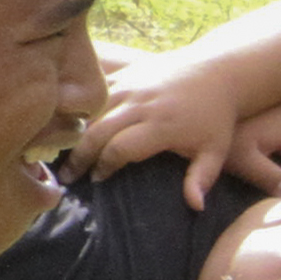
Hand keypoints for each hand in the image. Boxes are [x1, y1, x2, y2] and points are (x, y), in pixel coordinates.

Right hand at [73, 45, 280, 206]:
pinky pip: (95, 92)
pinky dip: (82, 108)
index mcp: (161, 125)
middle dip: (79, 155)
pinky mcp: (126, 74)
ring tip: (62, 151)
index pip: (120, 148)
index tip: (98, 181)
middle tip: (67, 175)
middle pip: (97, 130)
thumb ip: (202, 179)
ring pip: (91, 111)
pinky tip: (71, 123)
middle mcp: (140, 104)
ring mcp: (130, 85)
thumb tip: (196, 207)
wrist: (218, 72)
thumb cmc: (215, 118)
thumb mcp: (215, 151)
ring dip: (75, 132)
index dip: (104, 166)